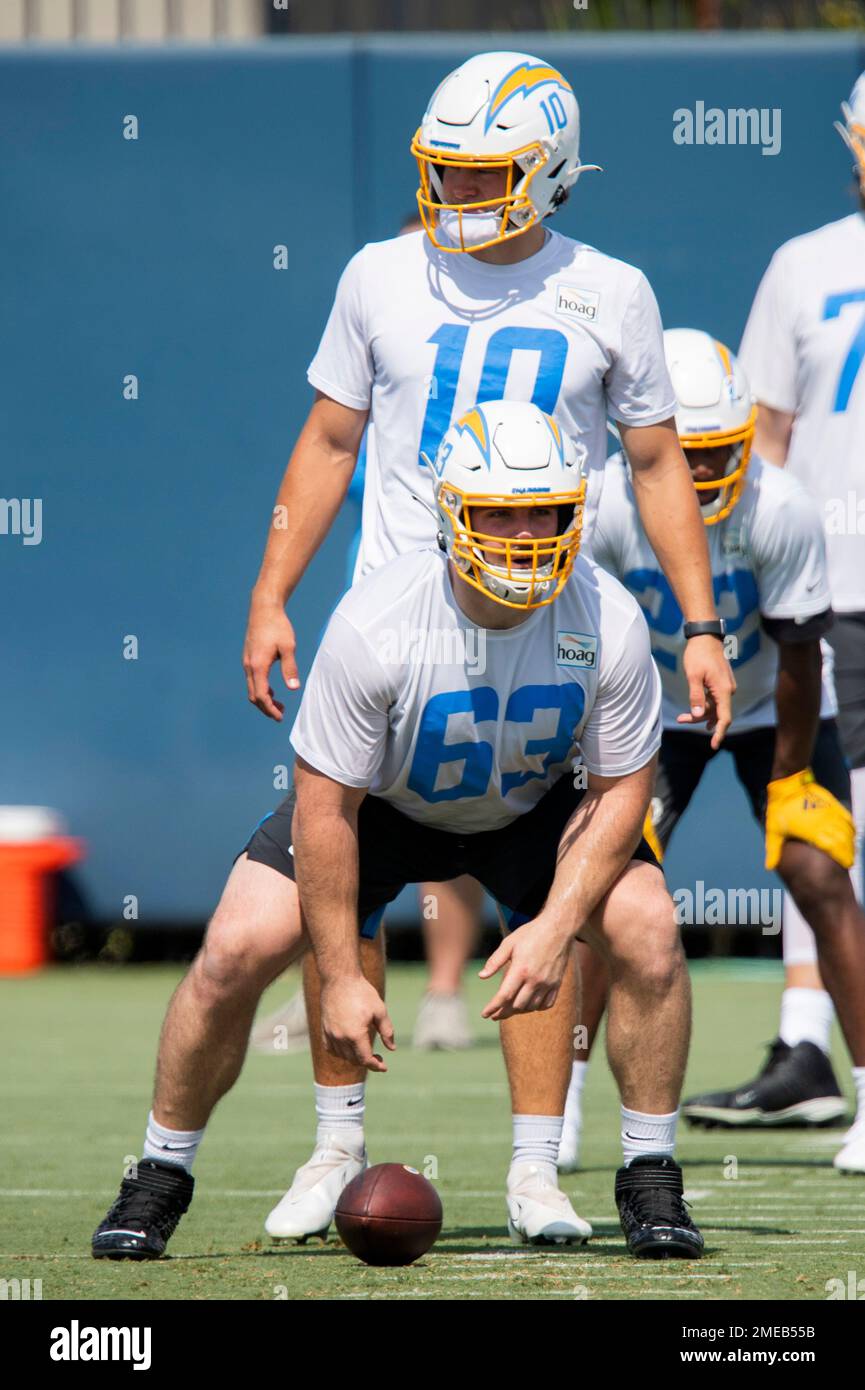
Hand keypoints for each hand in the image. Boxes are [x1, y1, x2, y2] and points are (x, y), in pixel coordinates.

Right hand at [243, 601, 298, 719]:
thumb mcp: (288, 646)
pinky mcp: (249, 658)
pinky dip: (261, 689)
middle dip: (266, 708)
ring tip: (279, 704)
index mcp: (258, 666)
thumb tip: (294, 688)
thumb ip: (290, 668)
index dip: (270, 709)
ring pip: (251, 688)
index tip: (280, 717)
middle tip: (281, 715)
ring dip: (264, 699)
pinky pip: (252, 680)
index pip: (261, 695)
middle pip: (253, 696)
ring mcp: (247, 662)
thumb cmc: (278, 626)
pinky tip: (273, 689)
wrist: (264, 608)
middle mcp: (249, 666)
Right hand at [319, 976, 395, 1072]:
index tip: (384, 1067)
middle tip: (378, 1057)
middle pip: (354, 1060)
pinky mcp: (324, 1029)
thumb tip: (392, 1049)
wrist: (339, 979)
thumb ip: (387, 1031)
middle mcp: (340, 1038)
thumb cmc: (362, 992)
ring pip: (343, 1056)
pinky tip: (349, 1047)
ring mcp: (330, 1034)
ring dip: (354, 1058)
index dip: (376, 1066)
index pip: (365, 1059)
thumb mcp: (380, 1010)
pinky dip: (341, 1052)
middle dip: (367, 1061)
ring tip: (365, 1050)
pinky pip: (331, 1049)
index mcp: (355, 1034)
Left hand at [478, 917, 572, 1020]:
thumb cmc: (531, 933)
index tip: (484, 1014)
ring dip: (519, 1010)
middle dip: (504, 1012)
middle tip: (495, 1013)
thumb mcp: (509, 943)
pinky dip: (536, 1007)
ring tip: (510, 1008)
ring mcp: (548, 983)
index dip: (493, 1007)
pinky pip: (547, 1004)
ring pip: (531, 1007)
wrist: (558, 928)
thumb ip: (495, 961)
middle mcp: (535, 979)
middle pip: (517, 1005)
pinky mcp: (557, 983)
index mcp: (521, 969)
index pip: (504, 996)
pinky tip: (529, 1004)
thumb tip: (481, 976)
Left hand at [677, 634, 735, 748]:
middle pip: (716, 714)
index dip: (720, 733)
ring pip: (714, 707)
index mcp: (723, 690)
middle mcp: (728, 690)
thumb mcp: (693, 676)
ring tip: (680, 717)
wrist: (705, 636)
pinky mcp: (721, 683)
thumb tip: (699, 716)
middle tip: (679, 720)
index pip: (725, 717)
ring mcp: (726, 686)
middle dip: (699, 719)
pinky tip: (694, 710)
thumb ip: (696, 697)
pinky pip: (714, 699)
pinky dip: (704, 705)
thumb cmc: (698, 654)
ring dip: (700, 713)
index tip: (714, 745)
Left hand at [765, 768, 855, 870]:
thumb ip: (773, 850)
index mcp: (812, 832)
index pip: (833, 847)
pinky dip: (851, 826)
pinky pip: (846, 816)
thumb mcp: (773, 830)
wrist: (788, 785)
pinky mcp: (832, 803)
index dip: (843, 857)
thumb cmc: (779, 809)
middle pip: (843, 840)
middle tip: (850, 862)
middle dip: (849, 852)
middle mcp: (824, 823)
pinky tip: (852, 833)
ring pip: (846, 828)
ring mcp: (829, 812)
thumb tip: (769, 867)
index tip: (847, 865)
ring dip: (851, 840)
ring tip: (851, 850)